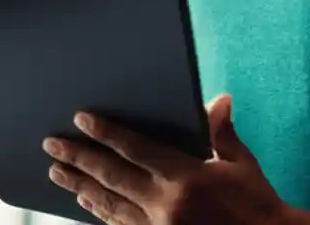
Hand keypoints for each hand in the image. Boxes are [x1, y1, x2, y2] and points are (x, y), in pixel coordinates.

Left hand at [44, 95, 292, 224]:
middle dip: (79, 159)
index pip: (136, 150)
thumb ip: (220, 133)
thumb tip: (218, 99)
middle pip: (112, 177)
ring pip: (109, 204)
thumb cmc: (257, 202)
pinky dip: (101, 211)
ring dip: (80, 185)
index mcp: (187, 178)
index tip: (81, 119)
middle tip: (51, 145)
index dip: (106, 133)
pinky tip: (85, 201)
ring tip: (57, 171)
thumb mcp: (241, 164)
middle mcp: (167, 204)